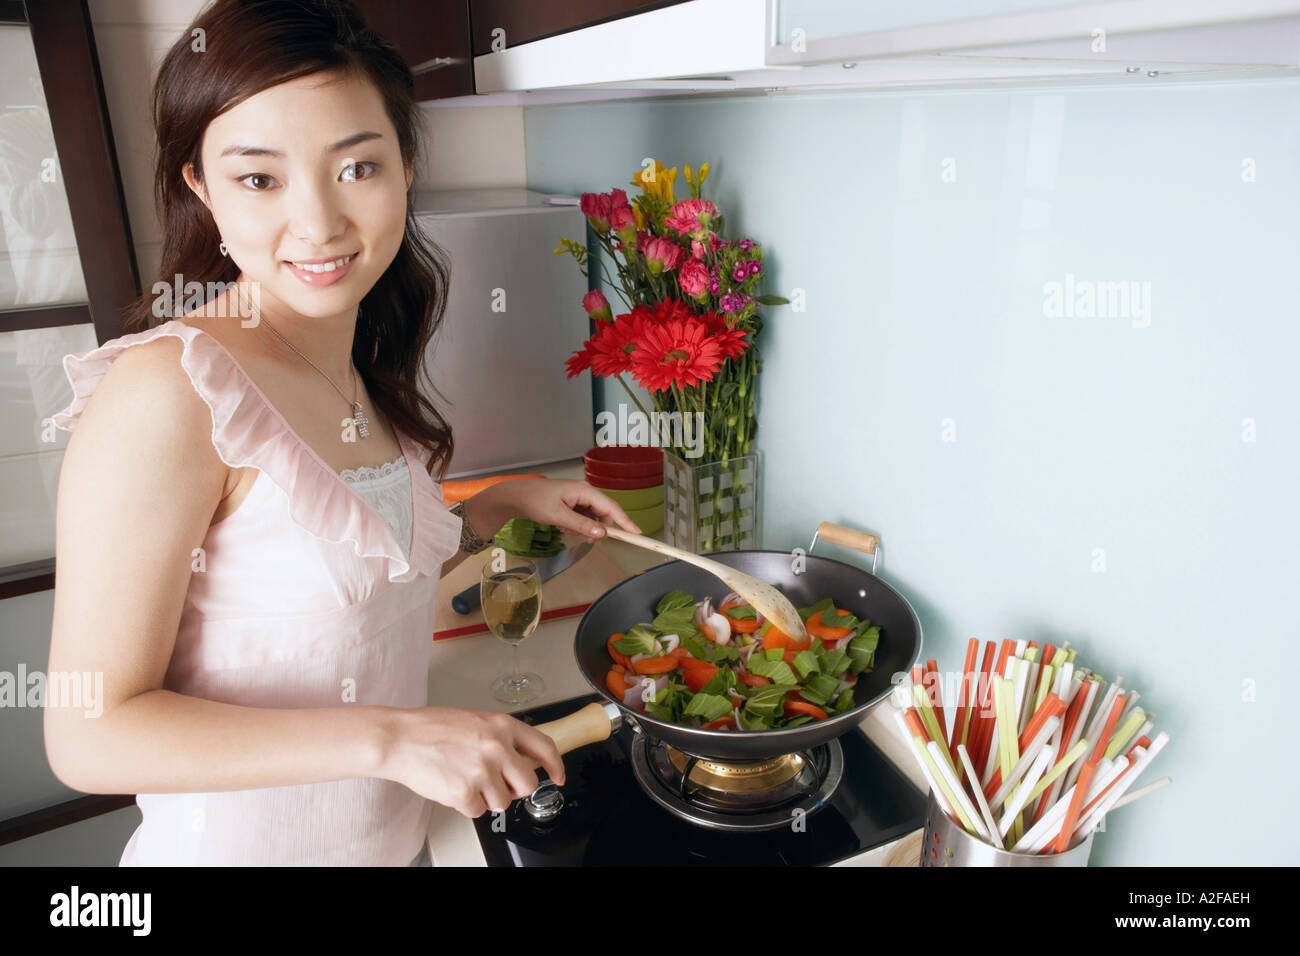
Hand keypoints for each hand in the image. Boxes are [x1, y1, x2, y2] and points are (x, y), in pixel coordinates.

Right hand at [381, 707, 565, 817]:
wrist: (399, 738)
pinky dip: (465, 805)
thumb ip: (499, 736)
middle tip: (496, 784)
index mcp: (501, 726)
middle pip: (527, 784)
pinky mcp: (465, 792)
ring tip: (465, 780)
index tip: (558, 776)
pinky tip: (452, 786)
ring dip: (486, 798)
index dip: (556, 766)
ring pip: (502, 802)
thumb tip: (519, 757)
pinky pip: (477, 811)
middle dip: (513, 790)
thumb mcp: (475, 720)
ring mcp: (482, 770)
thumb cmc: (430, 728)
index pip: (544, 747)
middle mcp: (496, 747)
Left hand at [485, 477, 641, 543]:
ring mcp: (579, 498)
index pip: (611, 508)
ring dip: (583, 528)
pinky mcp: (572, 503)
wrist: (516, 496)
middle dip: (596, 529)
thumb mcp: (559, 516)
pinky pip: (583, 518)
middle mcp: (585, 492)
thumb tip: (602, 534)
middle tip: (586, 541)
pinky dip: (576, 525)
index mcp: (585, 491)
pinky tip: (562, 525)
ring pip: (592, 518)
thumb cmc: (536, 501)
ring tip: (565, 528)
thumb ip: (581, 525)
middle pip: (603, 514)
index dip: (625, 522)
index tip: (637, 534)